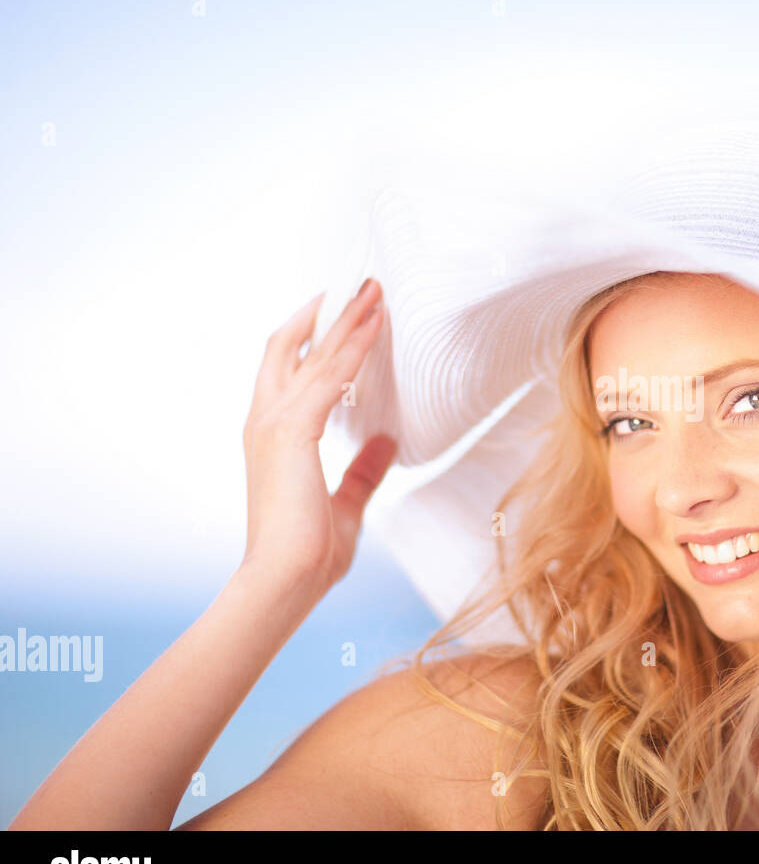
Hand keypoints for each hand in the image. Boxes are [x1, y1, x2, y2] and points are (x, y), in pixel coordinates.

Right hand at [241, 279, 396, 602]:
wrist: (286, 578)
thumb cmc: (309, 552)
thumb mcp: (347, 505)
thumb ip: (363, 471)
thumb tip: (387, 442)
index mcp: (273, 434)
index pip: (288, 368)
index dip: (313, 335)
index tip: (341, 311)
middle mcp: (265, 419)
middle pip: (291, 345)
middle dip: (328, 314)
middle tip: (362, 286)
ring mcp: (273, 422)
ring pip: (314, 354)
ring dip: (349, 321)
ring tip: (376, 292)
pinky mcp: (292, 432)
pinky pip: (328, 377)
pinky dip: (353, 348)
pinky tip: (374, 326)